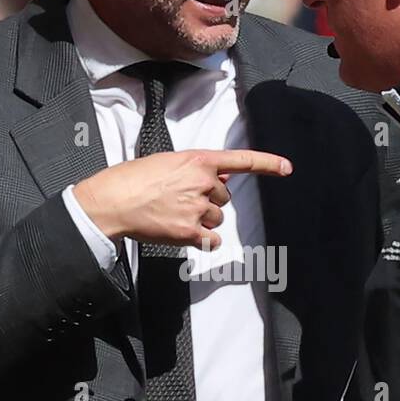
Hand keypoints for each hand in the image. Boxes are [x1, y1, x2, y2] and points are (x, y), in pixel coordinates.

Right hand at [72, 149, 291, 249]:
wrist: (112, 201)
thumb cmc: (133, 180)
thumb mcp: (167, 162)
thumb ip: (195, 170)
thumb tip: (216, 181)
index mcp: (198, 160)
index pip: (241, 160)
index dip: (267, 164)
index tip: (287, 168)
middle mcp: (203, 182)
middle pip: (224, 198)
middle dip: (207, 201)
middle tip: (179, 200)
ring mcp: (198, 208)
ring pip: (217, 220)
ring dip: (202, 220)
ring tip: (174, 214)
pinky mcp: (190, 231)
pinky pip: (211, 240)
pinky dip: (201, 240)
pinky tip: (181, 232)